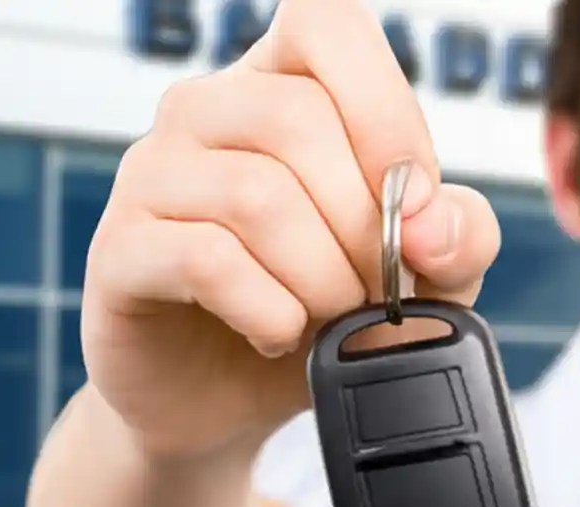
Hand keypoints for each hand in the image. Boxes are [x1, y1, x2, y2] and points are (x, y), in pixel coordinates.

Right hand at [80, 0, 500, 460]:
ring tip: (328, 317)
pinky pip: (207, 261)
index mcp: (284, 86)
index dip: (385, 109)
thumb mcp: (426, 274)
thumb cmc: (325, 309)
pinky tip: (277, 331)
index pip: (327, 24)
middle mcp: (209, 111)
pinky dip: (270, 312)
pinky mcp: (120, 249)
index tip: (413, 198)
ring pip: (257, 195)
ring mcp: (154, 173)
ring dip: (322, 278)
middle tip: (375, 290)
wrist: (233, 397)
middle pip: (298, 119)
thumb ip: (458, 235)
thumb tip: (431, 222)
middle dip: (363, 226)